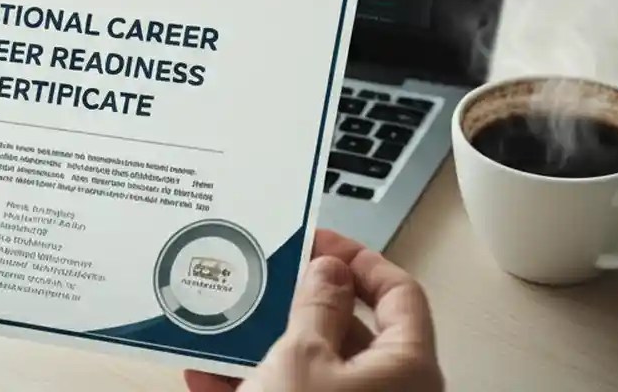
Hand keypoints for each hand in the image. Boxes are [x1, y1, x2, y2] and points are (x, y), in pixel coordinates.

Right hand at [184, 229, 441, 391]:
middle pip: (353, 331)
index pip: (399, 293)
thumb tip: (330, 269)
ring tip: (231, 325)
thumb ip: (317, 304)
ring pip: (316, 370)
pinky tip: (208, 376)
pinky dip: (252, 386)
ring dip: (268, 346)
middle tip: (269, 280)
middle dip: (301, 305)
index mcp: (408, 368)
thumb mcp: (302, 356)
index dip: (360, 259)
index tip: (320, 240)